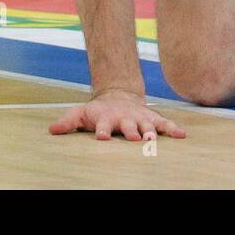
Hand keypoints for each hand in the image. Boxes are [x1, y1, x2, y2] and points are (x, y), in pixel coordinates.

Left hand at [49, 89, 186, 140]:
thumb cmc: (98, 110)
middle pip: (128, 126)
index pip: (103, 125)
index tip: (102, 137)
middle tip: (134, 138)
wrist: (118, 95)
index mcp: (106, 118)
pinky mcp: (151, 119)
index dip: (102, 131)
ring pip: (147, 126)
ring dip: (151, 133)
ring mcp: (139, 118)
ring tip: (154, 139)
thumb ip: (68, 121)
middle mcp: (124, 118)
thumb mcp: (80, 113)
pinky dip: (172, 129)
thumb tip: (52, 130)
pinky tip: (182, 135)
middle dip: (131, 132)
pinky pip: (164, 124)